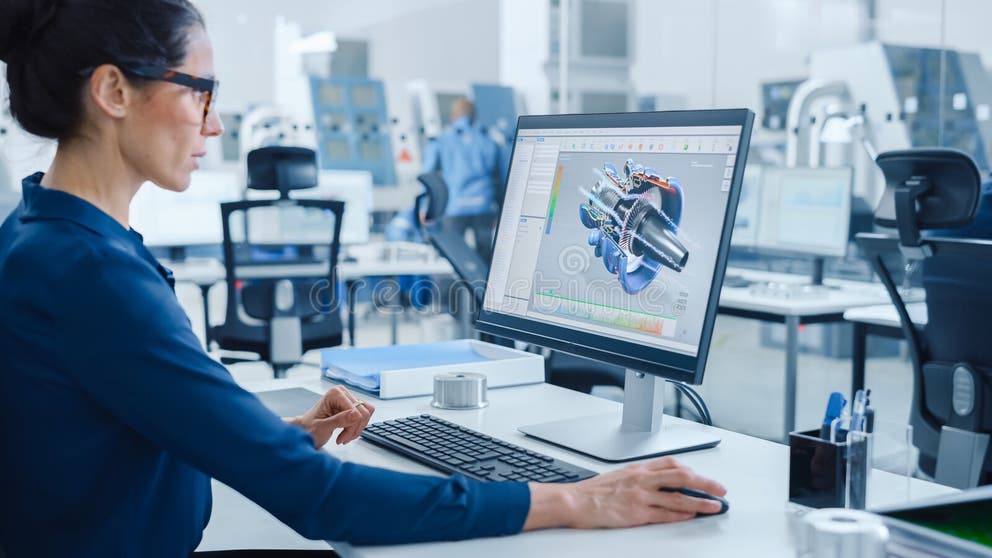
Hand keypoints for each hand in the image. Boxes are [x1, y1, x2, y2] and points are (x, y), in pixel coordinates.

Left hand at [286, 385, 374, 447]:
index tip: (340, 438)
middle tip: (342, 438)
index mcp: (335, 393)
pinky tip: (347, 432)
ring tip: (344, 436)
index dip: (351, 427)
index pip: (356, 411)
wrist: (306, 431)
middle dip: (354, 429)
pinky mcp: (352, 406)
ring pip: (366, 415)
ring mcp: (348, 398)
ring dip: (356, 429)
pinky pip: (365, 416)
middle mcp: (343, 392)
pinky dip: (357, 427)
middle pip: (363, 413)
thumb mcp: (322, 427)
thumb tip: (356, 415)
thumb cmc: (310, 429)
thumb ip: (339, 420)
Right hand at [523, 457, 725, 529]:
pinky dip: (681, 514)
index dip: (692, 470)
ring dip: (700, 501)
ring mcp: (641, 496)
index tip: (703, 477)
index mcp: (638, 469)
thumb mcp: (618, 475)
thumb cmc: (593, 491)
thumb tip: (657, 481)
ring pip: (678, 496)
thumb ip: (639, 477)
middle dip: (705, 483)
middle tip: (720, 489)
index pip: (671, 464)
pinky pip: (665, 513)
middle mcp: (642, 479)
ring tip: (715, 506)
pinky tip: (692, 515)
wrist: (574, 501)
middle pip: (682, 477)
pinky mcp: (637, 513)